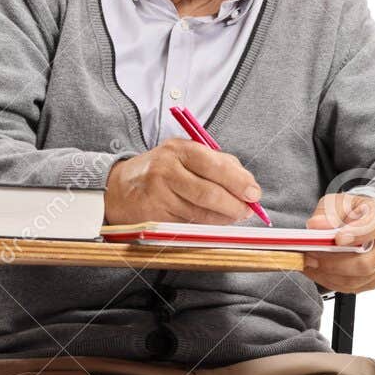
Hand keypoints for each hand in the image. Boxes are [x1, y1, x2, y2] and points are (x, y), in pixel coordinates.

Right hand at [105, 138, 261, 224]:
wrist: (120, 188)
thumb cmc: (161, 171)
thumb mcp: (185, 156)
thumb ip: (217, 164)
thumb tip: (247, 184)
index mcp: (179, 149)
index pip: (215, 165)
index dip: (238, 181)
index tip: (254, 193)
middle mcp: (166, 170)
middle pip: (209, 192)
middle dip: (234, 205)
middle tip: (247, 210)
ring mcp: (158, 194)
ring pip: (200, 212)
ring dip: (223, 218)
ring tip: (234, 217)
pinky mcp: (154, 215)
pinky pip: (188, 223)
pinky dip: (206, 225)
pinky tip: (213, 222)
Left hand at [301, 192, 374, 292]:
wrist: (365, 223)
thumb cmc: (353, 212)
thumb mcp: (339, 202)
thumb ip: (328, 212)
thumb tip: (316, 225)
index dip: (357, 234)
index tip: (337, 239)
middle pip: (366, 263)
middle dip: (333, 262)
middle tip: (310, 256)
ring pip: (357, 279)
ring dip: (328, 274)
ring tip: (309, 263)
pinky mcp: (374, 280)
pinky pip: (352, 287)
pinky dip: (330, 281)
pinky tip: (317, 270)